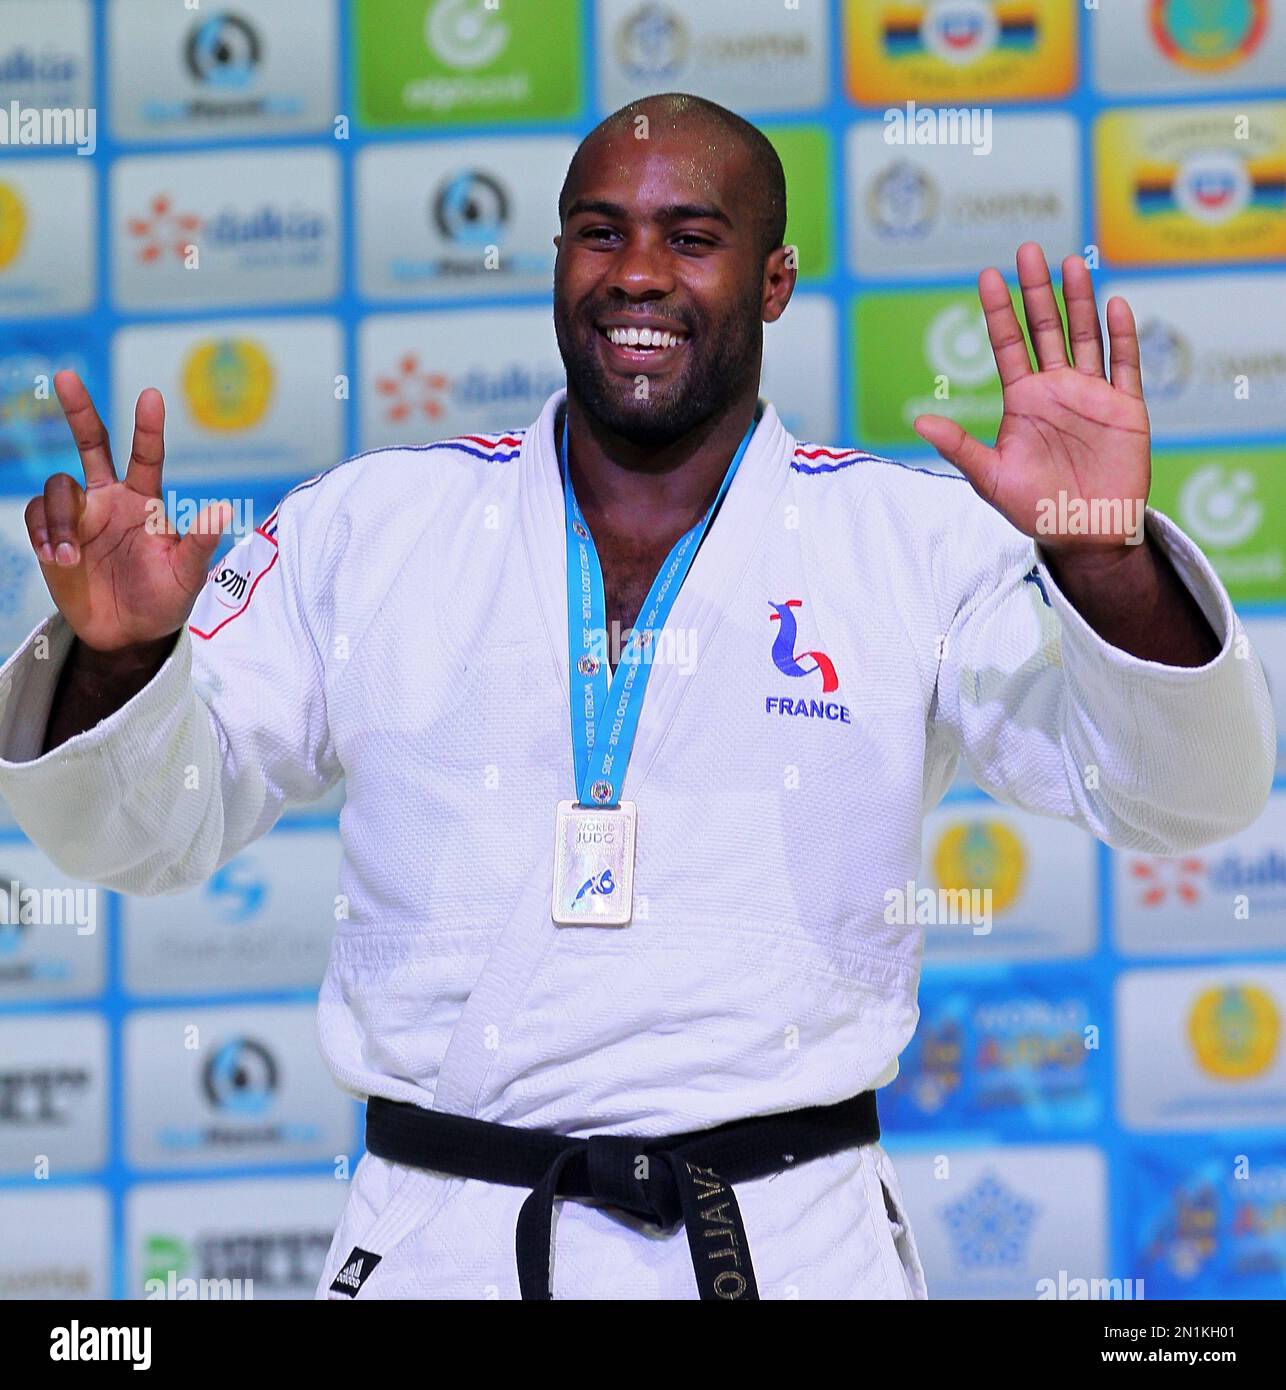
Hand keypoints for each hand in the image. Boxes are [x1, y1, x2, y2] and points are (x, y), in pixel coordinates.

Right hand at [24, 371, 229, 653]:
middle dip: (79, 410)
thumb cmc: (164, 600)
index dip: (148, 427)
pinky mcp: (53, 535)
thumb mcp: (187, 576)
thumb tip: (221, 509)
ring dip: (58, 520)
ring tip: (69, 558)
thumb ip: (200, 544)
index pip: (146, 457)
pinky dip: (42, 532)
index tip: (152, 395)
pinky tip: (56, 557)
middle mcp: (111, 500)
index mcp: (145, 503)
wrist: (129, 635)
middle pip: (91, 443)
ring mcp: (80, 516)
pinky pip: (35, 515)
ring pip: (58, 488)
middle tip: (67, 376)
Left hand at [913, 243, 1150, 552]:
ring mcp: (1091, 395)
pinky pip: (1125, 365)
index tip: (986, 275)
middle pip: (1045, 329)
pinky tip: (1115, 306)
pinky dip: (1122, 337)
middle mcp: (1056, 390)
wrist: (1082, 535)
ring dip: (1079, 301)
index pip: (1007, 345)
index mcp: (1022, 401)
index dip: (998, 311)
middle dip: (1036, 290)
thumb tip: (919, 421)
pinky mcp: (1125, 408)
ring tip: (1070, 263)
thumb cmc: (1034, 508)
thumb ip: (959, 447)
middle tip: (1027, 250)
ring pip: (1085, 337)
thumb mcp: (990, 478)